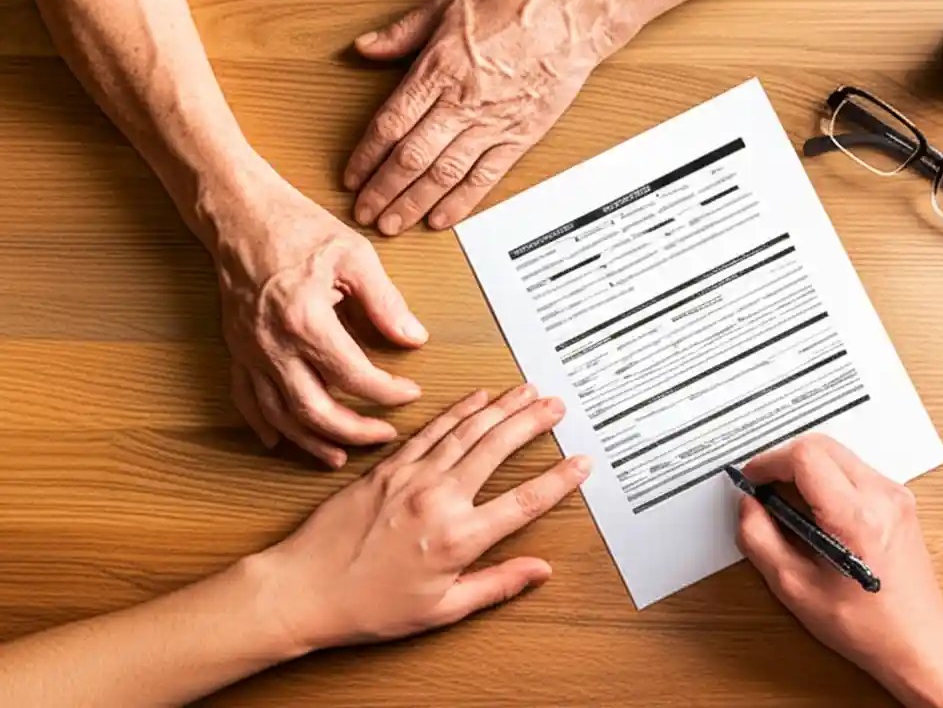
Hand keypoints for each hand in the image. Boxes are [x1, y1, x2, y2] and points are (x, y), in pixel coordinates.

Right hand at [206, 165, 426, 467]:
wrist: (238, 213)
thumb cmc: (295, 227)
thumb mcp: (354, 256)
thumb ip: (386, 302)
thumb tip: (414, 338)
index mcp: (305, 319)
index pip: (354, 376)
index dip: (388, 393)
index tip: (411, 392)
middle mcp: (272, 343)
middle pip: (314, 410)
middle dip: (354, 431)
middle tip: (385, 434)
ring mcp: (248, 350)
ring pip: (278, 414)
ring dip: (310, 440)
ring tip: (339, 454)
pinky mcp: (235, 348)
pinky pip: (245, 398)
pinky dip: (264, 424)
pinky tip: (279, 440)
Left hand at [249, 385, 588, 650]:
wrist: (302, 589)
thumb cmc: (366, 607)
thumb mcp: (441, 610)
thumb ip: (496, 585)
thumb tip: (539, 570)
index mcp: (458, 538)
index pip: (525, 501)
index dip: (559, 479)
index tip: (581, 463)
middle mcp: (438, 499)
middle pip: (499, 448)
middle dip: (533, 422)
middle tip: (556, 406)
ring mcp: (411, 477)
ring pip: (468, 430)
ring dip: (502, 407)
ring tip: (528, 392)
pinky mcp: (387, 467)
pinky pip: (431, 431)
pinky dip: (457, 411)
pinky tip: (477, 399)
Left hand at [344, 0, 638, 233]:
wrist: (570, 11)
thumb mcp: (446, 3)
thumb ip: (403, 32)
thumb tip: (367, 47)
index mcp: (438, 70)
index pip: (390, 124)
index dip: (366, 157)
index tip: (352, 176)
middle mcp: (462, 102)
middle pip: (410, 158)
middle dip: (383, 191)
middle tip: (365, 213)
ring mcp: (492, 123)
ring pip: (443, 174)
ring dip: (414, 204)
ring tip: (394, 224)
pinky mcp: (520, 136)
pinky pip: (486, 177)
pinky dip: (462, 202)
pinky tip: (442, 218)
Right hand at [735, 435, 942, 675]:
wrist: (918, 639)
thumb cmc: (866, 625)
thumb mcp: (795, 588)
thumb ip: (760, 540)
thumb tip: (748, 506)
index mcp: (855, 518)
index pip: (805, 456)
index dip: (769, 462)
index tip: (754, 480)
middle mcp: (881, 497)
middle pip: (821, 445)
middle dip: (785, 462)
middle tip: (766, 490)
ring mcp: (895, 495)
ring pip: (837, 454)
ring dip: (807, 470)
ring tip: (791, 507)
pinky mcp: (899, 500)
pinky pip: (854, 470)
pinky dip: (827, 480)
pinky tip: (818, 514)